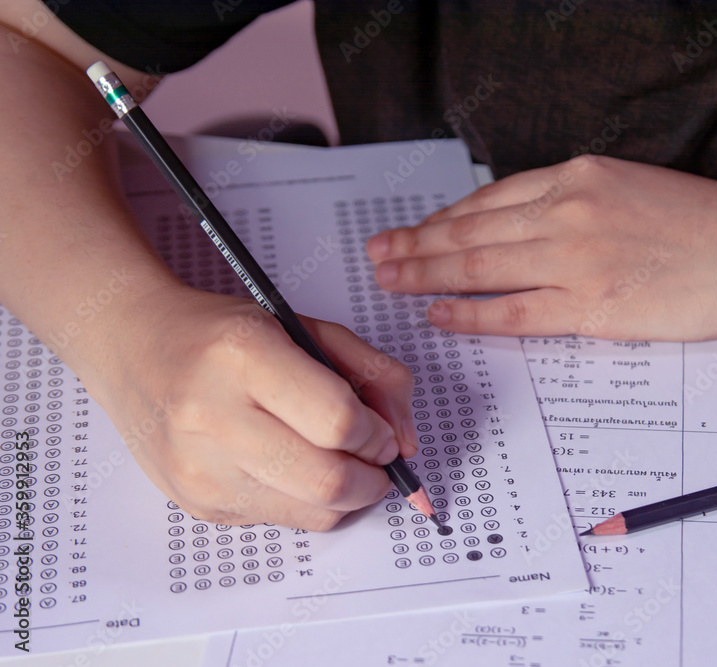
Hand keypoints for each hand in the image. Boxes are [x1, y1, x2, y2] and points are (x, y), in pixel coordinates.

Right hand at [93, 286, 415, 529]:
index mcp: (244, 356)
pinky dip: (307, 502)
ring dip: (348, 496)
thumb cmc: (223, 335)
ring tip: (342, 463)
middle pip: (329, 481)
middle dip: (374, 478)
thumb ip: (373, 373)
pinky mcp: (198, 503)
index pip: (338, 421)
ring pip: (311, 513)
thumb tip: (407, 441)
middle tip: (376, 459)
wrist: (135, 348)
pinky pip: (282, 520)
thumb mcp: (305, 327)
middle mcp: (212, 415)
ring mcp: (200, 468)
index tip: (383, 431)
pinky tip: (295, 468)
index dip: (378, 434)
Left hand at [366, 155, 716, 340]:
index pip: (490, 199)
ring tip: (390, 280)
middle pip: (472, 230)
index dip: (444, 219)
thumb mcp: (631, 185)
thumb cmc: (703, 223)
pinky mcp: (592, 308)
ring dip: (426, 274)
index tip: (416, 229)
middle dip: (416, 243)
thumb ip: (575, 201)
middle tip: (378, 253)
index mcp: (579, 176)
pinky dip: (469, 314)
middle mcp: (569, 211)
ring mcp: (576, 260)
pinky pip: (513, 313)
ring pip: (479, 267)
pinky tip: (438, 313)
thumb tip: (524, 225)